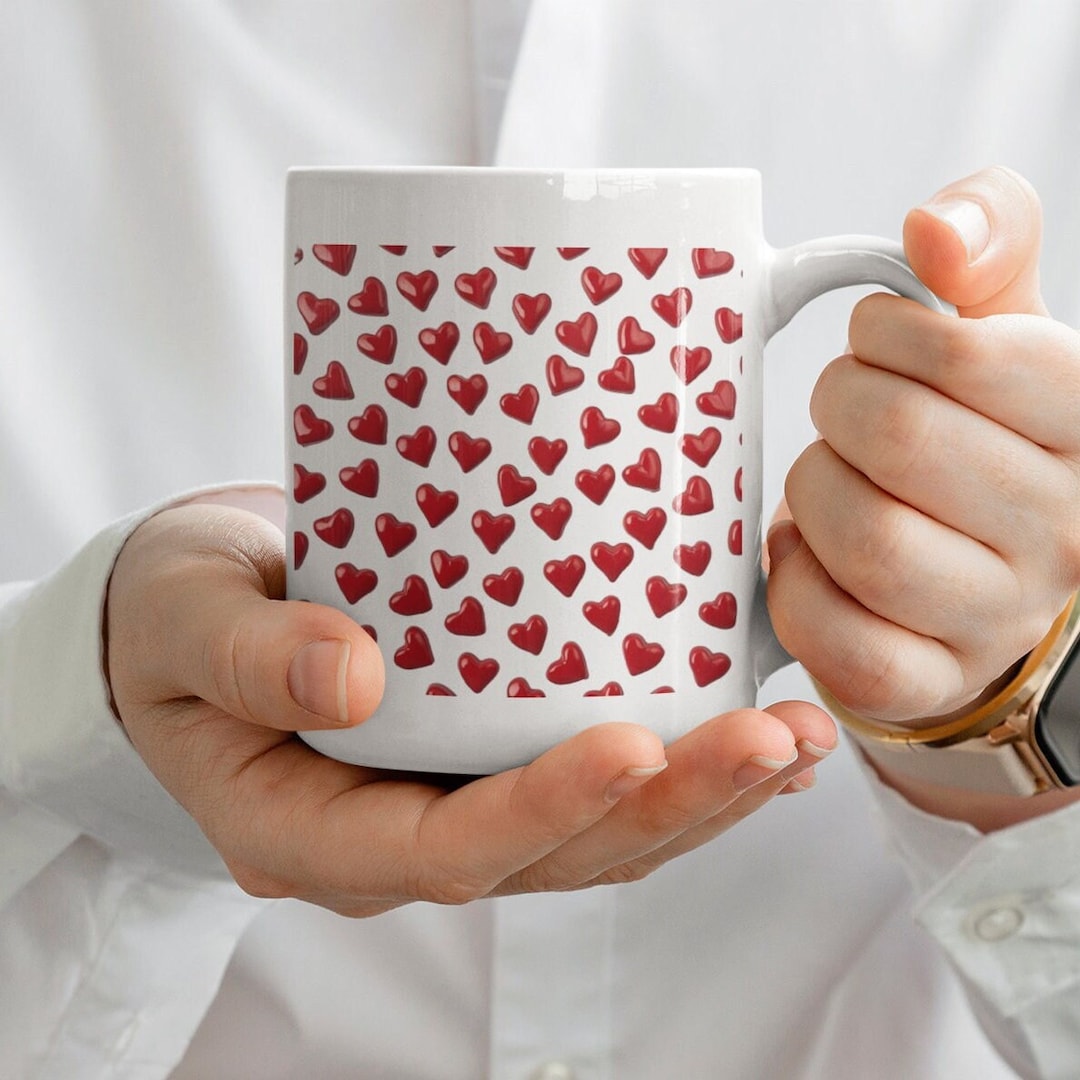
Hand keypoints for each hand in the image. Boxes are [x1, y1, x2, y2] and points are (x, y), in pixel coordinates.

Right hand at [106, 501, 833, 914]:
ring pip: (596, 837)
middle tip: (770, 738)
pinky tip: (761, 737)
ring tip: (798, 736)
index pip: (445, 852)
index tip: (633, 743)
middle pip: (553, 856)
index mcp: (309, 832)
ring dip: (705, 795)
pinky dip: (685, 767)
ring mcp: (448, 806)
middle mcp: (395, 837)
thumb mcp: (183, 623)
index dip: (545, 812)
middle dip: (670, 806)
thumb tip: (352, 682)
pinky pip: (597, 788)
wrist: (191, 609)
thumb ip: (250, 660)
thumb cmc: (173, 616)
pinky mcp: (485, 761)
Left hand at [768, 166, 1079, 723]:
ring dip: (813, 490)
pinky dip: (794, 577)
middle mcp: (1061, 532)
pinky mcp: (919, 681)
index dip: (888, 335)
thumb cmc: (974, 438)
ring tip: (832, 479)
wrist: (975, 578)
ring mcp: (993, 619)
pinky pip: (827, 625)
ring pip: (862, 535)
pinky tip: (812, 552)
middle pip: (898, 437)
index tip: (879, 344)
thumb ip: (989, 243)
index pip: (968, 354)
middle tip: (843, 410)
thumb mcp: (1000, 326)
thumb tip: (932, 228)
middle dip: (839, 406)